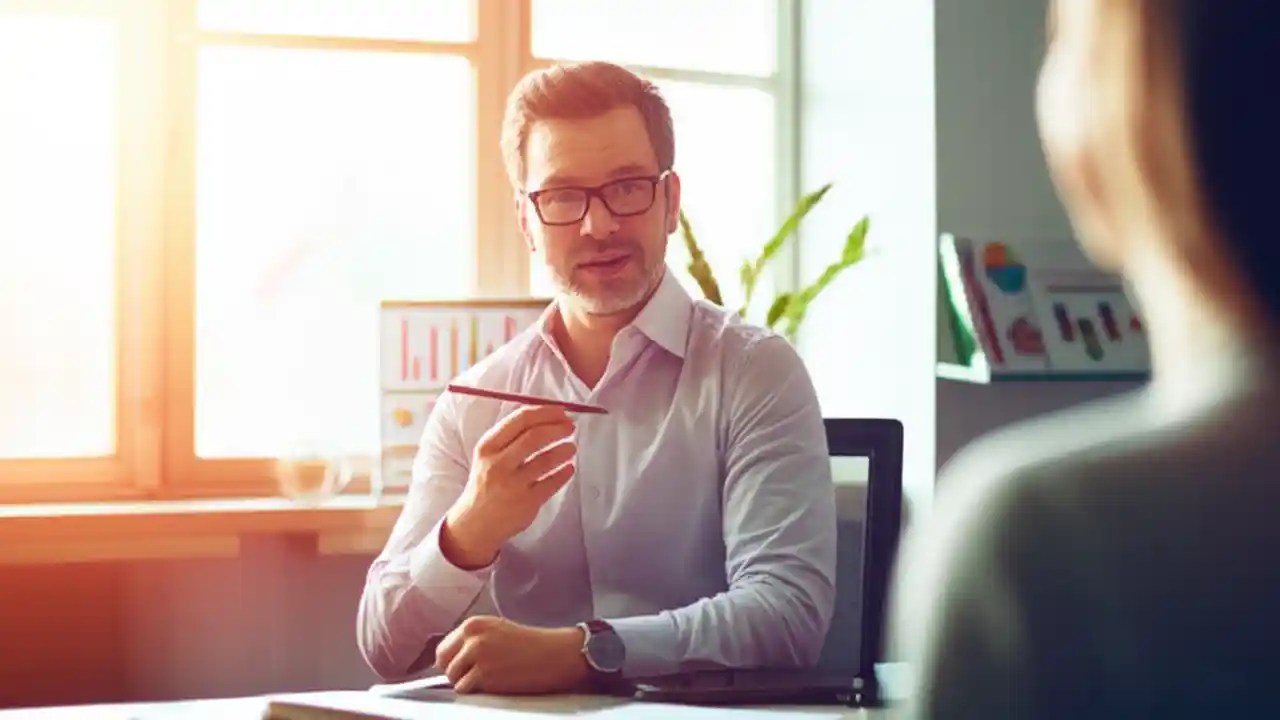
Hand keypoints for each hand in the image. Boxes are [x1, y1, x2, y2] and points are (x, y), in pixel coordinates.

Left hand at [435, 616, 589, 694]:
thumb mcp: (496, 631)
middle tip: (473, 676)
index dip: (451, 661)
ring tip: (488, 679)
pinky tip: (493, 684)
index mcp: (474, 624)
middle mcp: (472, 637)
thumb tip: (451, 659)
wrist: (553, 654)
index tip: (460, 668)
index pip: (444, 647)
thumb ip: (473, 640)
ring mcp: (477, 655)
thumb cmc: (530, 645)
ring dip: (466, 682)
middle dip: (455, 672)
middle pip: (443, 662)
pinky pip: (464, 689)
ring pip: (452, 678)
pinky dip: (475, 691)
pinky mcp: (484, 674)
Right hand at [442, 405, 576, 567]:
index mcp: (487, 446)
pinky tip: (568, 468)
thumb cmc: (487, 482)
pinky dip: (564, 473)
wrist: (475, 522)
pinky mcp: (527, 503)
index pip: (520, 420)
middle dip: (558, 428)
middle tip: (570, 427)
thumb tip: (545, 414)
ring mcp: (513, 485)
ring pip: (546, 460)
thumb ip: (511, 434)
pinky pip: (552, 483)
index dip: (545, 412)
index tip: (560, 411)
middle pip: (534, 437)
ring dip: (564, 450)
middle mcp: (498, 464)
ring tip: (571, 447)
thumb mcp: (488, 454)